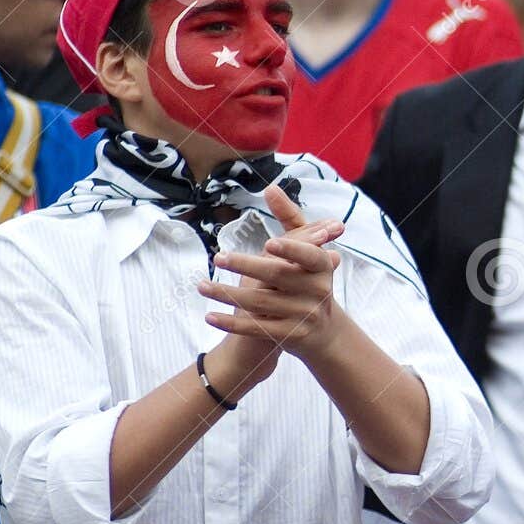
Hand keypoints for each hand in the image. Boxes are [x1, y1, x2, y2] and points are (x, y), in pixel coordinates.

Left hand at [199, 185, 344, 358]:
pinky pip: (256, 328)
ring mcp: (304, 315)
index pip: (309, 255)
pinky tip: (210, 315)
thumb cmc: (309, 280)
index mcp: (322, 265)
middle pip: (276, 275)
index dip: (290, 250)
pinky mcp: (290, 336)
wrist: (322, 331)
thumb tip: (271, 187)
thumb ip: (289, 218)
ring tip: (201, 286)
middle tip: (218, 257)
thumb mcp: (307, 250)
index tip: (269, 244)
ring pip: (260, 302)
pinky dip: (232, 322)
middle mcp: (317, 290)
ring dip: (227, 294)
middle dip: (246, 266)